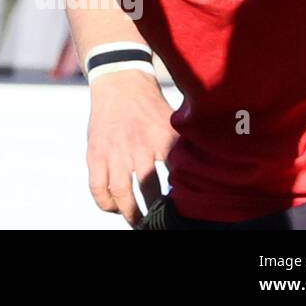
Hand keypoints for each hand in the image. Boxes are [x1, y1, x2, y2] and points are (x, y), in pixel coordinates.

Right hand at [86, 70, 176, 225]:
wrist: (119, 82)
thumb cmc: (151, 107)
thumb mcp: (175, 123)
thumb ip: (187, 147)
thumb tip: (210, 174)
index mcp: (162, 140)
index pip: (178, 178)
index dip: (183, 200)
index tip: (185, 211)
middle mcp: (138, 147)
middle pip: (148, 191)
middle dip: (155, 213)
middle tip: (160, 222)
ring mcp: (114, 151)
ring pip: (120, 193)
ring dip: (130, 213)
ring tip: (138, 221)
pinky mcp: (95, 153)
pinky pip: (97, 187)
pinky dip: (105, 203)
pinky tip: (114, 207)